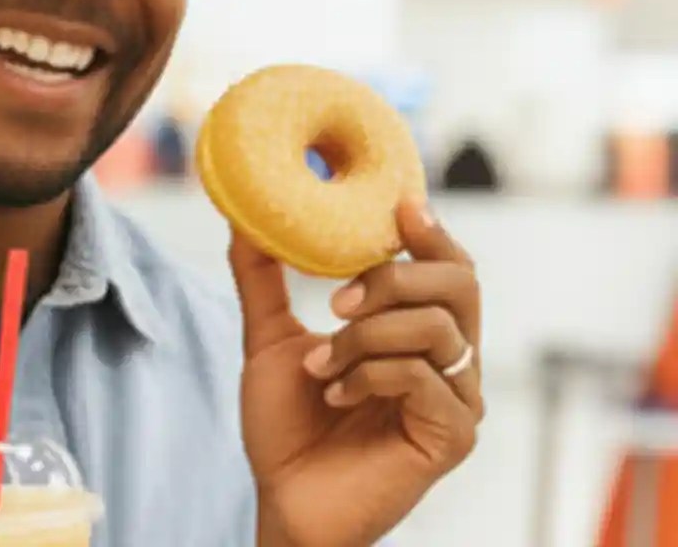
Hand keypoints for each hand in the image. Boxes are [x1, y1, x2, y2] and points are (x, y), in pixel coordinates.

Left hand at [234, 200, 482, 546]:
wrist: (285, 500)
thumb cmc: (287, 427)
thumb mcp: (270, 339)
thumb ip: (261, 277)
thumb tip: (244, 215)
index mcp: (419, 332)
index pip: (449, 266)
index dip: (430, 232)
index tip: (396, 206)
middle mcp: (451, 361)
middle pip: (461, 283)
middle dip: (393, 278)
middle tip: (337, 300)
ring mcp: (458, 399)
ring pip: (435, 328)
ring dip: (363, 338)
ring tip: (322, 367)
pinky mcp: (452, 436)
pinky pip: (423, 377)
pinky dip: (368, 374)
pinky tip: (334, 394)